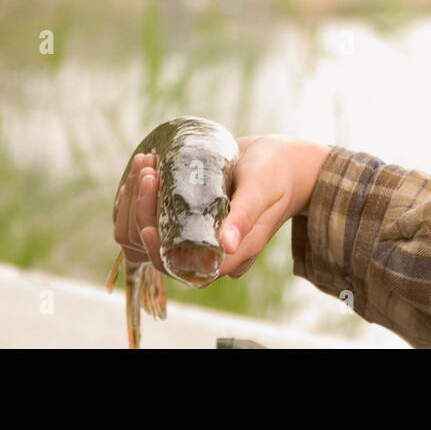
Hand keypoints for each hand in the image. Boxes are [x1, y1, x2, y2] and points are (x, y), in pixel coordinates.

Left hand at [111, 137, 330, 281]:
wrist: (285, 159)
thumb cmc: (277, 173)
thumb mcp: (262, 189)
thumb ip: (246, 215)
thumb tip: (226, 246)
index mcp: (236, 252)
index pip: (191, 270)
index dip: (164, 256)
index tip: (149, 227)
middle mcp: (218, 248)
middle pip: (169, 254)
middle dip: (148, 221)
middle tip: (147, 180)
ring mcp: (207, 232)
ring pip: (163, 235)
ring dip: (145, 207)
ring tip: (147, 169)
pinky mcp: (199, 215)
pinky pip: (167, 218)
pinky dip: (152, 199)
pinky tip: (149, 172)